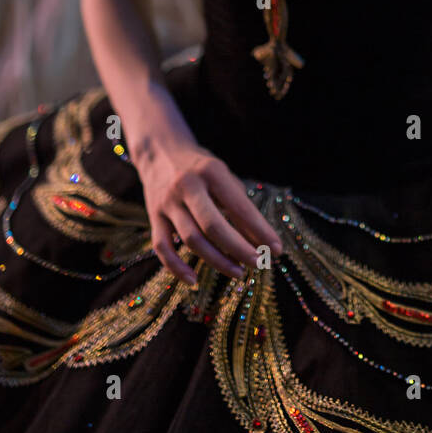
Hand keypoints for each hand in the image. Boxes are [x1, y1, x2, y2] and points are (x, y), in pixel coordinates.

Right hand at [132, 134, 283, 286]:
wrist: (160, 151)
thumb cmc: (201, 167)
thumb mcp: (224, 177)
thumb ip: (240, 206)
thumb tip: (260, 242)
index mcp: (211, 172)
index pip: (240, 207)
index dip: (260, 231)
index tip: (277, 249)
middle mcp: (187, 186)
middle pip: (213, 226)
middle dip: (239, 249)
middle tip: (260, 264)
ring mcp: (167, 202)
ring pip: (191, 240)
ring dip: (217, 261)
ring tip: (239, 273)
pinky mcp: (153, 216)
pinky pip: (162, 247)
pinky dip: (176, 267)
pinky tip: (194, 281)